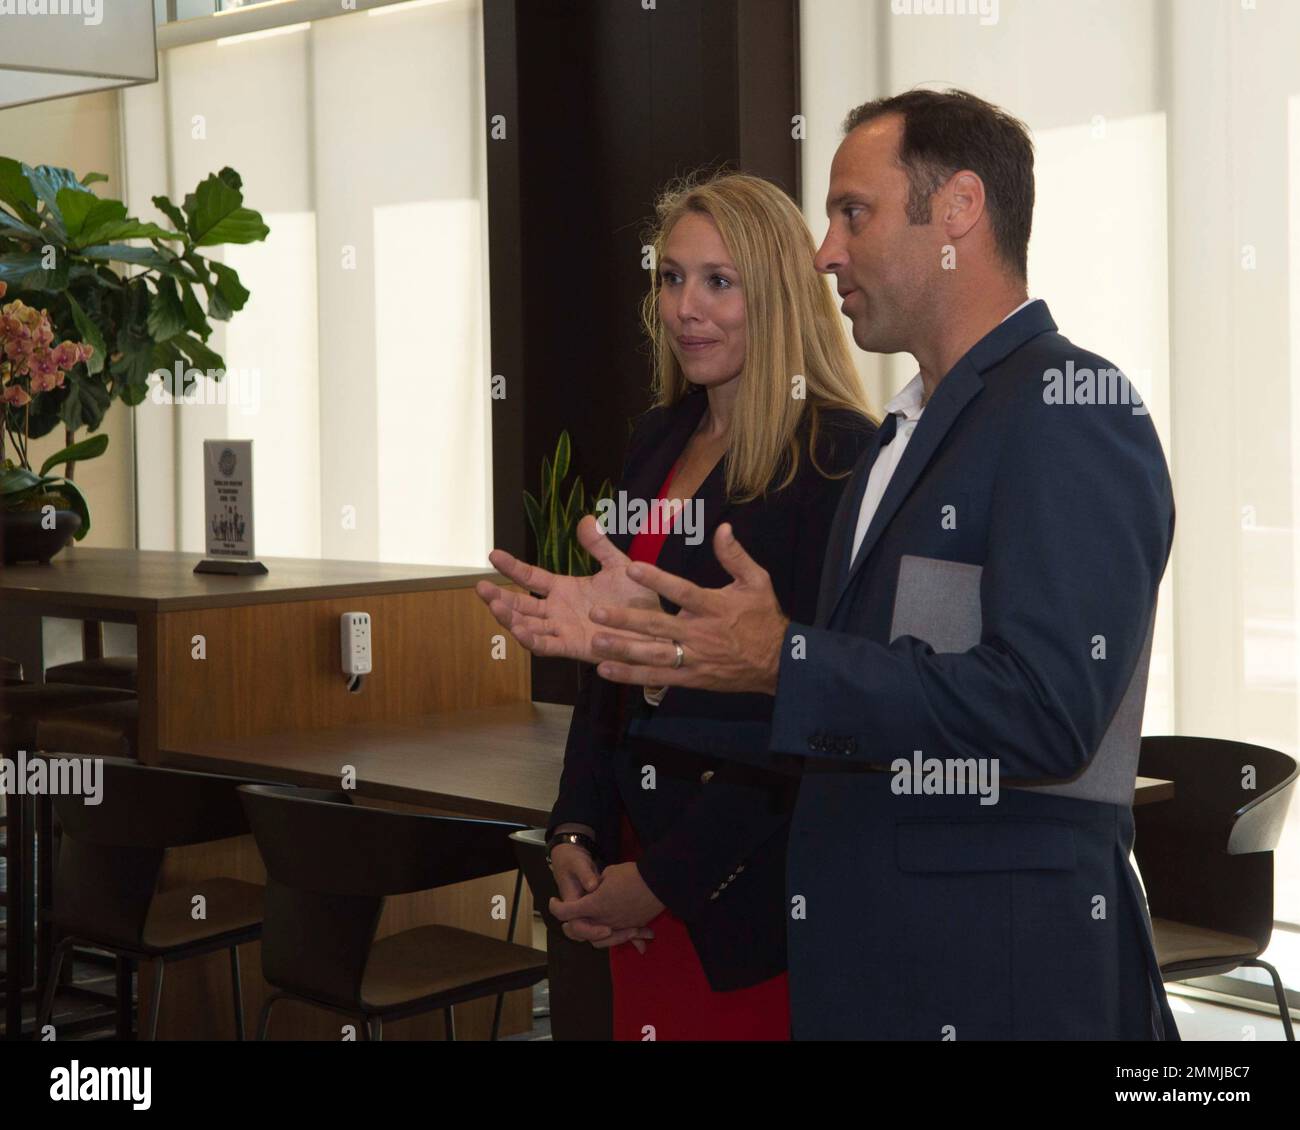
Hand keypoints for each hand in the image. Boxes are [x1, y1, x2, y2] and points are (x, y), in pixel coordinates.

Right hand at [476, 515, 662, 663]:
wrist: (658, 628)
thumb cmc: (639, 600)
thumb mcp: (618, 566)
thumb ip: (600, 546)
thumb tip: (585, 519)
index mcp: (564, 589)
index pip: (530, 578)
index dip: (511, 567)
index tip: (493, 555)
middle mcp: (558, 611)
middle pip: (520, 604)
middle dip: (499, 597)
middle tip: (481, 588)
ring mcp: (563, 630)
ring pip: (527, 626)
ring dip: (509, 618)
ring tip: (494, 607)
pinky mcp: (573, 647)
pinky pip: (547, 646)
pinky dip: (531, 639)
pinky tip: (519, 630)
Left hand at [550, 862, 663, 951]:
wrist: (659, 883)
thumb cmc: (631, 875)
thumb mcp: (609, 873)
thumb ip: (598, 885)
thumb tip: (597, 890)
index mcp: (594, 905)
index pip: (566, 912)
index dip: (555, 908)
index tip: (553, 901)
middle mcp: (603, 920)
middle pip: (580, 931)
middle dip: (572, 926)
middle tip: (569, 917)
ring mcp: (618, 927)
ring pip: (599, 940)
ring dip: (592, 935)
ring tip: (591, 927)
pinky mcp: (632, 928)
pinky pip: (620, 937)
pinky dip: (618, 937)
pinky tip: (615, 934)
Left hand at [589, 523, 789, 695]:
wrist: (778, 663)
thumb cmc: (764, 618)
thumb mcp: (757, 582)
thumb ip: (735, 556)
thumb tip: (723, 528)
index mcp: (714, 607)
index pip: (682, 591)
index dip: (657, 580)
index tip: (631, 567)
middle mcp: (700, 633)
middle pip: (659, 626)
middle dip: (626, 619)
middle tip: (596, 612)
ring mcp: (694, 657)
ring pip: (654, 654)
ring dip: (624, 649)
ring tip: (596, 642)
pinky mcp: (691, 677)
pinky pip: (657, 677)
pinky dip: (632, 675)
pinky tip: (606, 669)